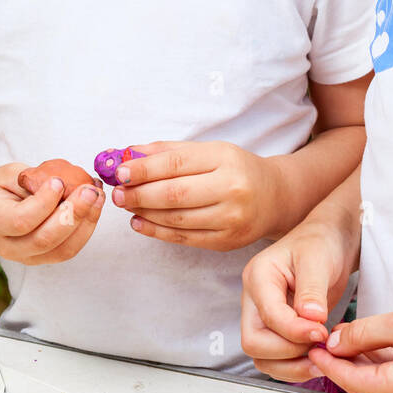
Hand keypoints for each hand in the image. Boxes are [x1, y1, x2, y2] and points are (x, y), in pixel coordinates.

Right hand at [0, 162, 104, 264]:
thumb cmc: (0, 188)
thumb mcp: (8, 174)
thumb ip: (31, 179)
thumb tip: (63, 184)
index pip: (21, 220)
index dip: (44, 203)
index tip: (59, 181)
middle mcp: (8, 247)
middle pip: (45, 239)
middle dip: (73, 214)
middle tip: (90, 190)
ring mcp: (27, 257)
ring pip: (62, 249)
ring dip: (85, 223)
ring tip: (98, 196)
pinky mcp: (44, 259)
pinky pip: (69, 249)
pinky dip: (86, 229)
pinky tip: (95, 207)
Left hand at [110, 141, 281, 250]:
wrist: (274, 197)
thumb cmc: (235, 169)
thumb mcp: (208, 151)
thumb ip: (168, 151)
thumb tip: (127, 154)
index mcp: (225, 158)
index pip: (176, 163)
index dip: (144, 168)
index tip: (120, 171)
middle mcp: (231, 188)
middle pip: (174, 193)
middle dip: (139, 193)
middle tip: (117, 193)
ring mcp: (231, 218)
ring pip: (176, 218)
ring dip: (144, 212)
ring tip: (126, 205)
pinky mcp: (227, 242)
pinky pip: (184, 238)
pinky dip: (157, 232)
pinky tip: (140, 222)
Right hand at [241, 217, 358, 381]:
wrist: (329, 241)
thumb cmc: (321, 242)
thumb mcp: (318, 259)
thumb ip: (312, 290)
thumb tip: (311, 319)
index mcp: (258, 276)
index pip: (269, 316)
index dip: (295, 331)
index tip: (322, 332)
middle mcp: (254, 298)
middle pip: (254, 343)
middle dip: (288, 352)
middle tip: (319, 345)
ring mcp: (262, 315)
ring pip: (261, 357)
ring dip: (291, 366)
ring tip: (320, 358)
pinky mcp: (274, 329)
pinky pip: (275, 359)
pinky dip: (294, 367)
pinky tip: (316, 358)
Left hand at [308, 283, 392, 392]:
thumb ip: (362, 334)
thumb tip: (334, 343)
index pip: (355, 381)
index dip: (330, 363)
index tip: (312, 347)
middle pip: (371, 385)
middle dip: (347, 362)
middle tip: (326, 339)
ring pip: (388, 384)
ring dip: (368, 363)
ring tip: (348, 337)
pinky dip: (389, 365)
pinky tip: (377, 344)